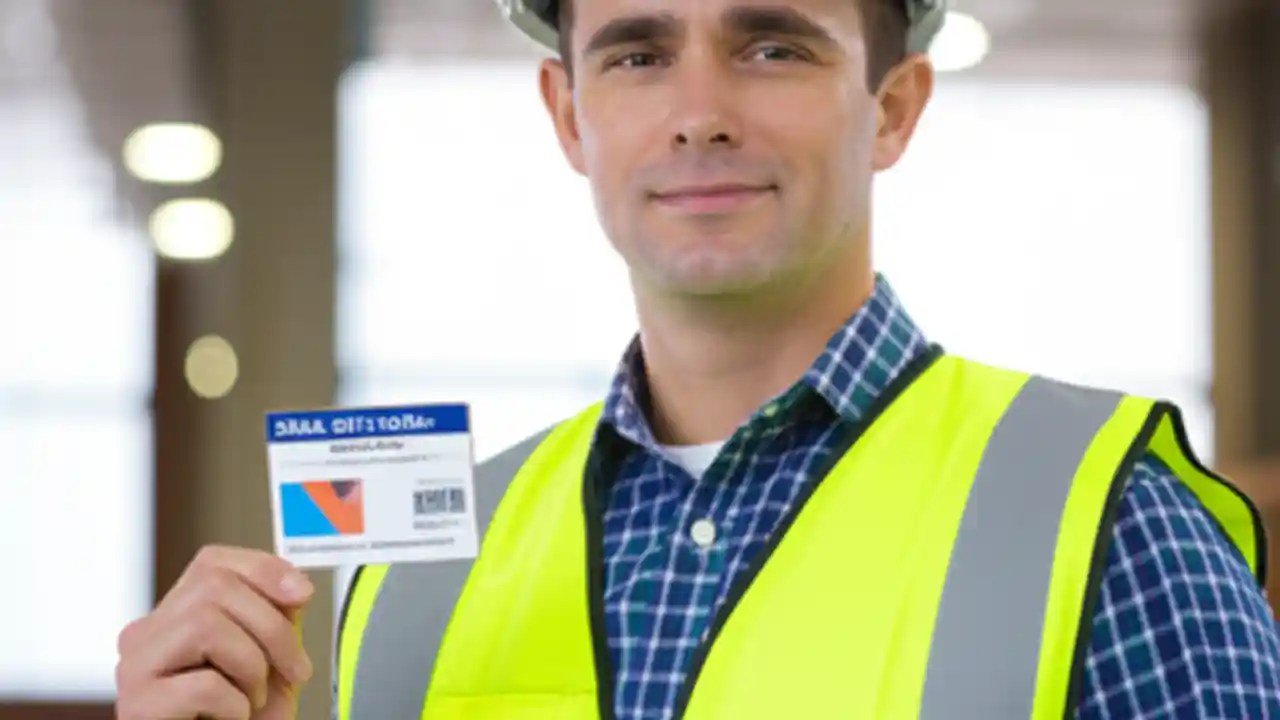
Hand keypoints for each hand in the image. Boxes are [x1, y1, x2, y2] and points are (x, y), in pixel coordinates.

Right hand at [115, 545, 315, 718]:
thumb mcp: (265, 662)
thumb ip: (273, 621)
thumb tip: (297, 589)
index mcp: (173, 618)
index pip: (212, 564)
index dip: (263, 569)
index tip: (302, 595)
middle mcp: (144, 636)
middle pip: (214, 587)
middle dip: (272, 627)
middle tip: (295, 672)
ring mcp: (134, 669)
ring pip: (205, 625)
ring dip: (252, 666)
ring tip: (254, 702)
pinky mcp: (137, 707)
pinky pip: (203, 685)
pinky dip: (235, 706)